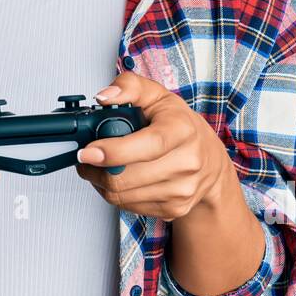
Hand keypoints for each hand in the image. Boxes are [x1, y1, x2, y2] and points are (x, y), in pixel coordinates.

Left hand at [73, 71, 233, 221]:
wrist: (209, 163)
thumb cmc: (181, 127)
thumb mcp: (158, 96)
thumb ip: (129, 87)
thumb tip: (105, 96)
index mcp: (182, 130)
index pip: (148, 145)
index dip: (114, 151)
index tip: (88, 151)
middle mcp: (186, 162)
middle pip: (127, 177)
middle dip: (95, 168)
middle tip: (86, 157)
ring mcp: (181, 189)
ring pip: (122, 195)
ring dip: (101, 181)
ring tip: (100, 166)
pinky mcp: (174, 209)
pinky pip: (129, 206)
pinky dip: (115, 193)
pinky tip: (119, 178)